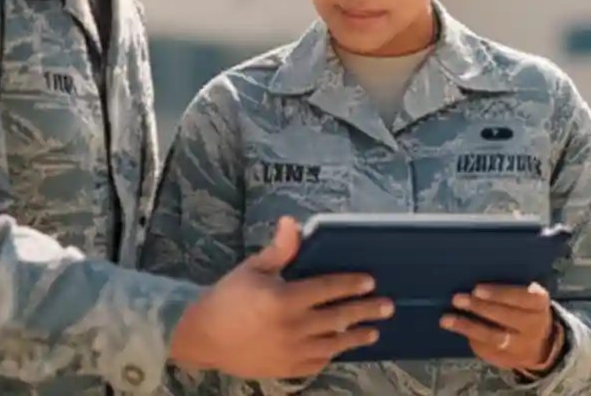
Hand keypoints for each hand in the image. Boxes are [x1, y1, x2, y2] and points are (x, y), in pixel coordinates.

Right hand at [169, 216, 393, 378]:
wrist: (203, 337)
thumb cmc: (228, 298)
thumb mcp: (253, 269)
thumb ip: (280, 249)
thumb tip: (293, 222)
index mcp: (283, 299)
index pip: (326, 290)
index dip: (350, 285)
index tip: (370, 282)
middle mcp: (291, 327)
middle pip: (337, 318)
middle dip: (365, 311)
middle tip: (387, 307)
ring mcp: (290, 352)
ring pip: (332, 344)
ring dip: (356, 336)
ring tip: (374, 331)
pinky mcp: (286, 368)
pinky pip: (317, 362)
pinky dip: (332, 354)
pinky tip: (342, 347)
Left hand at [440, 282, 559, 371]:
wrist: (541, 343)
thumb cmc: (524, 308)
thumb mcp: (526, 295)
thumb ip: (509, 287)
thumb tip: (474, 277)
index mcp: (539, 304)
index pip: (522, 297)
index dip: (499, 293)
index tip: (476, 289)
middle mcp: (535, 326)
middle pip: (507, 317)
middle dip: (480, 307)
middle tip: (457, 299)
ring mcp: (524, 346)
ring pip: (495, 337)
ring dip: (469, 327)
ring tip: (447, 319)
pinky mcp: (511, 361)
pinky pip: (489, 352)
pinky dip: (472, 341)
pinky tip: (458, 331)